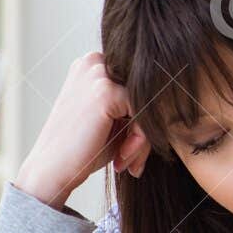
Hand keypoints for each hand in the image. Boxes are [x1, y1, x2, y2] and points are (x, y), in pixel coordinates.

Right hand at [14, 52, 148, 207]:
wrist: (52, 171)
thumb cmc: (84, 148)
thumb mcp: (115, 121)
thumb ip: (138, 105)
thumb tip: (180, 96)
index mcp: (94, 63)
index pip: (142, 83)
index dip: (145, 116)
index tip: (136, 146)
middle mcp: (94, 61)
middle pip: (147, 91)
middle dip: (147, 127)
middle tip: (134, 158)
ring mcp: (98, 74)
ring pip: (150, 102)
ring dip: (146, 137)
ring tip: (128, 159)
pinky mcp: (105, 91)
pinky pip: (146, 113)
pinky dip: (142, 139)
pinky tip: (123, 156)